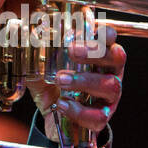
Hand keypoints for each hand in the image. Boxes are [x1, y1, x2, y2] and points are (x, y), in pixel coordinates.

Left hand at [25, 24, 125, 139]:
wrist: (54, 116)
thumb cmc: (55, 86)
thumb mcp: (45, 66)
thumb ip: (41, 52)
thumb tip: (31, 35)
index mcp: (100, 56)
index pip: (110, 39)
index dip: (104, 32)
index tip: (90, 28)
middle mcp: (110, 74)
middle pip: (117, 58)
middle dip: (95, 52)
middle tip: (72, 50)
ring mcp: (109, 97)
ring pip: (110, 86)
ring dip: (84, 81)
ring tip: (60, 80)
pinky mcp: (101, 118)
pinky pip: (98, 116)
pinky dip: (79, 110)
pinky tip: (62, 104)